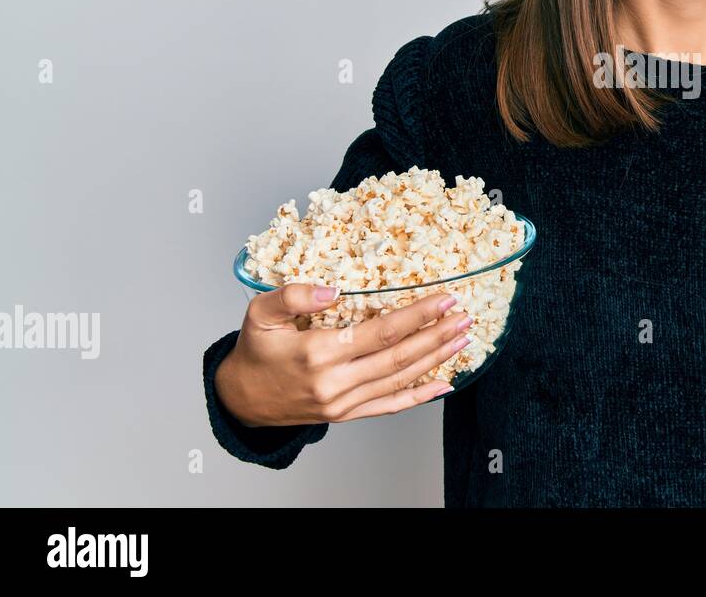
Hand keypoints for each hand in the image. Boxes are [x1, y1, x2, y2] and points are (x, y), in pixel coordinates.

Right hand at [214, 283, 473, 426]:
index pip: (382, 332)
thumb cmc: (254, 350)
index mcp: (318, 353)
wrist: (240, 399)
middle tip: (465, 316)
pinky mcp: (346, 415)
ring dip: (436, 359)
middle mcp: (335, 382)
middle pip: (399, 357)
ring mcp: (343, 403)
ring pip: (400, 380)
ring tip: (462, 339)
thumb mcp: (260, 312)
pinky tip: (444, 384)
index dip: (418, 316)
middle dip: (437, 335)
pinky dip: (420, 396)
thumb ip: (293, 295)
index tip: (445, 299)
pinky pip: (390, 406)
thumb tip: (335, 291)